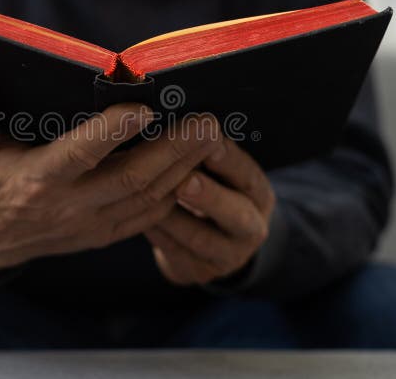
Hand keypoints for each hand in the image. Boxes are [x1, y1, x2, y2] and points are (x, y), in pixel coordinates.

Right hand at [0, 75, 220, 271]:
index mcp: (37, 181)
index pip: (79, 156)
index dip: (110, 133)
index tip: (142, 106)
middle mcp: (70, 206)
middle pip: (131, 179)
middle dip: (172, 150)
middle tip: (206, 120)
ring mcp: (92, 224)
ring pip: (149, 198)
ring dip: (185, 168)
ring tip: (213, 136)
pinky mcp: (105, 233)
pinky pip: (149, 216)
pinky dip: (177, 193)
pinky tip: (199, 166)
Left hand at [143, 136, 275, 285]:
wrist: (217, 244)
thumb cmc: (212, 190)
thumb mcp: (220, 173)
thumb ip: (206, 152)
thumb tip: (181, 123)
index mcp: (258, 194)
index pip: (247, 175)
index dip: (228, 159)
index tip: (208, 140)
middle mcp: (251, 227)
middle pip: (235, 214)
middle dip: (209, 196)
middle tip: (186, 180)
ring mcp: (227, 255)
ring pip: (200, 238)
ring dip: (172, 216)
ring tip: (147, 197)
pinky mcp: (199, 272)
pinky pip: (175, 253)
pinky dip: (156, 233)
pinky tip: (137, 217)